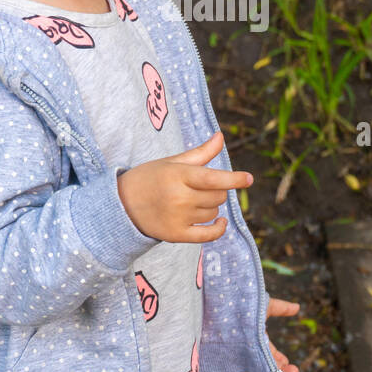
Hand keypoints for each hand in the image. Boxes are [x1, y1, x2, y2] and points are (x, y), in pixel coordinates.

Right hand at [116, 131, 251, 242]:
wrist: (122, 204)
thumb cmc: (150, 178)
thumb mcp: (172, 162)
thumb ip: (200, 153)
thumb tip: (221, 136)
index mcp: (178, 176)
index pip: (212, 178)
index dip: (233, 179)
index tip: (249, 179)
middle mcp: (179, 197)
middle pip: (217, 196)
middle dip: (217, 190)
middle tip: (201, 187)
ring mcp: (178, 218)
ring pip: (213, 212)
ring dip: (211, 206)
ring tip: (193, 200)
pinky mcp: (177, 235)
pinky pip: (208, 235)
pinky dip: (219, 228)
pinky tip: (221, 222)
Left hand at [235, 298, 300, 371]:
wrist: (218, 307)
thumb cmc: (241, 305)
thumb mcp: (264, 306)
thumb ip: (280, 308)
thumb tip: (298, 307)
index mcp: (257, 337)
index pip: (271, 353)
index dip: (281, 361)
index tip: (292, 366)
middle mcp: (249, 348)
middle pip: (266, 364)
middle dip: (280, 371)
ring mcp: (240, 355)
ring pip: (256, 371)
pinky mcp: (230, 360)